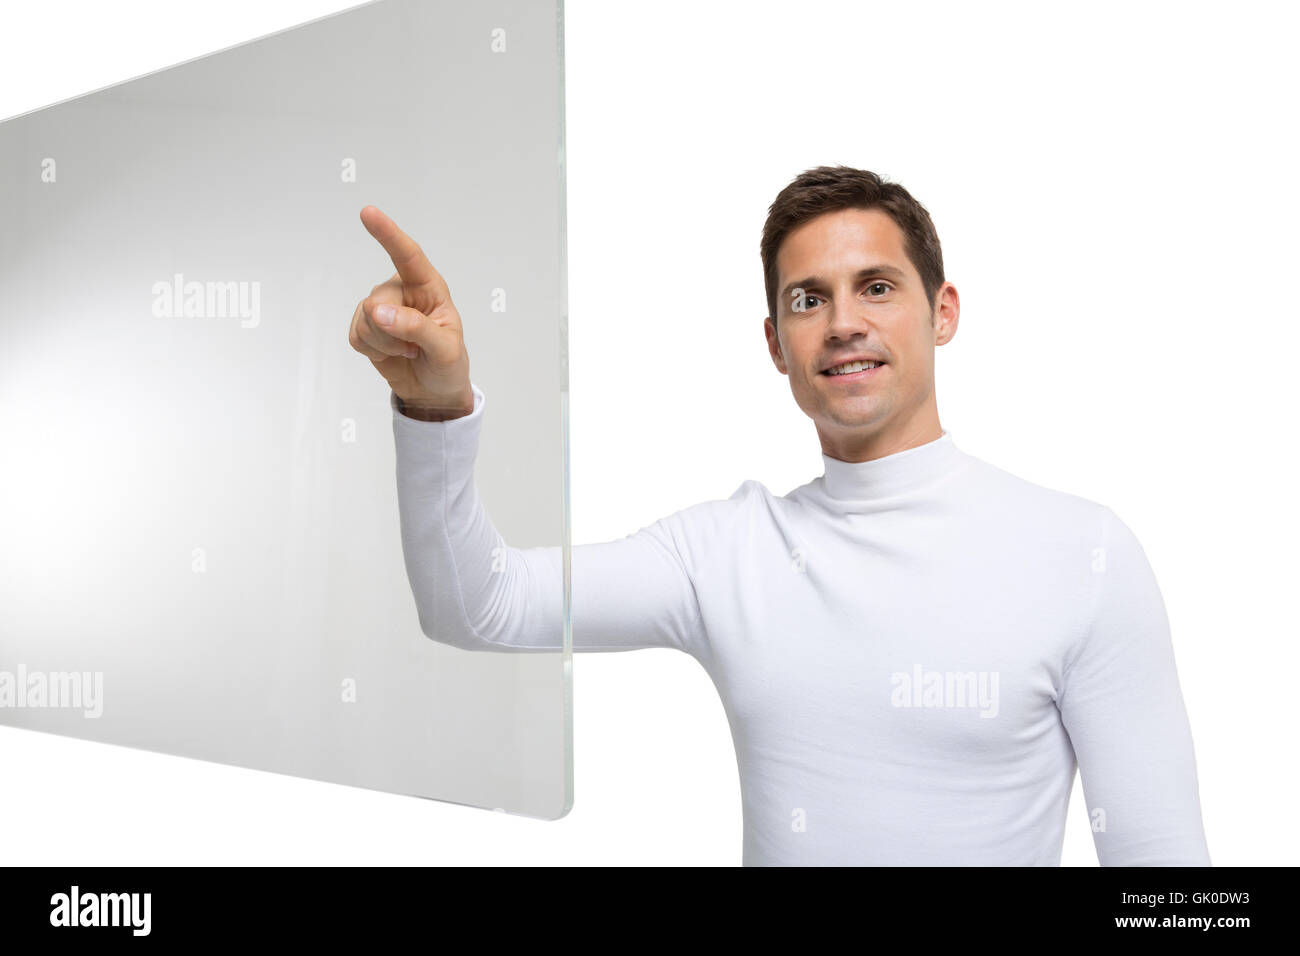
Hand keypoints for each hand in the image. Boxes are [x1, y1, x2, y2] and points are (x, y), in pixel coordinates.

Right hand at [349, 205, 474, 419]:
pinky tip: (391, 353)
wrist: (433, 390)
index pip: (407, 255)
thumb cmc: (447, 363)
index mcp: (428, 286)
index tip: (368, 213)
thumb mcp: (444, 348)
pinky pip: (356, 336)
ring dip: (385, 344)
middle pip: (377, 301)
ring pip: (365, 320)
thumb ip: (415, 327)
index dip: (388, 233)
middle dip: (393, 332)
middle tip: (416, 347)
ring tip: (408, 350)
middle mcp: (401, 290)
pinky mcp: (365, 325)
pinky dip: (373, 351)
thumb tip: (379, 312)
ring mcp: (381, 306)